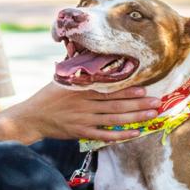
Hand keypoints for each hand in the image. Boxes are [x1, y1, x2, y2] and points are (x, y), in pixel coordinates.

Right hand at [9, 82, 163, 141]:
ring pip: (114, 119)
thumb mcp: (62, 79)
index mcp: (81, 88)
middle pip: (116, 104)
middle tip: (157, 103)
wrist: (32, 117)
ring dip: (135, 117)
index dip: (127, 90)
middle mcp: (84, 103)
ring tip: (152, 115)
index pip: (108, 89)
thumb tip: (91, 55)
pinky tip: (135, 133)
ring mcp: (84, 119)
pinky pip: (105, 134)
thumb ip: (79, 71)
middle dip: (138, 104)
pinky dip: (120, 135)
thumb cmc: (48, 96)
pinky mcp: (81, 132)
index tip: (144, 89)